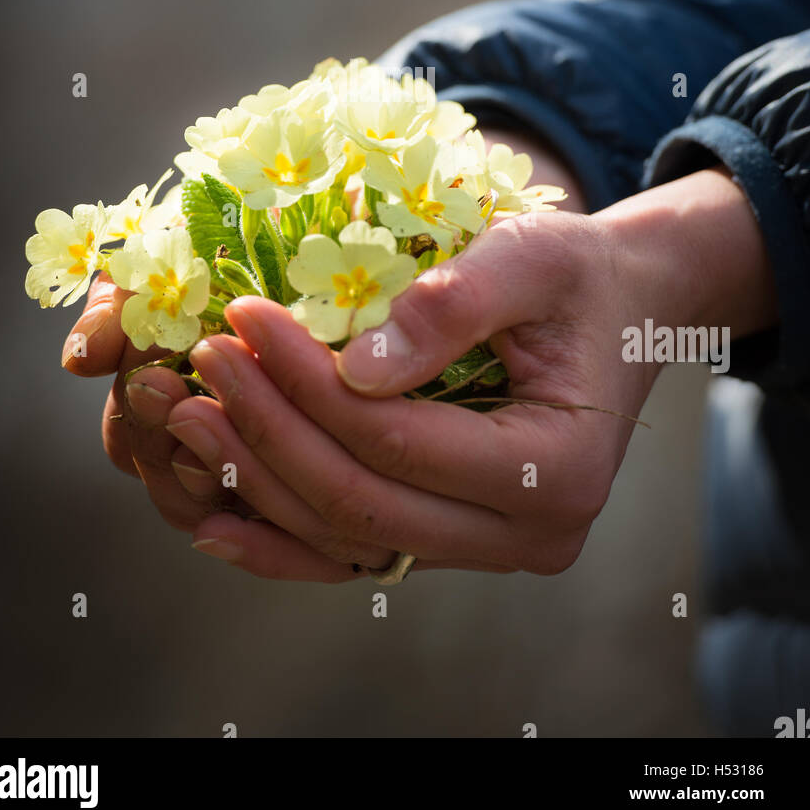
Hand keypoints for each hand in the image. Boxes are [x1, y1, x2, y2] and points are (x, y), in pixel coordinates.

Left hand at [60, 127, 581, 549]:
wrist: (622, 310)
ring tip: (186, 417)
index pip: (399, 441)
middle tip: (203, 364)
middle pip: (363, 503)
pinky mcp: (455, 539)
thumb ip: (453, 304)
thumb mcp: (533, 257)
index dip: (308, 386)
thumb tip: (353, 369)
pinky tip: (213, 515)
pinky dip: (282, 537)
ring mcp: (490, 549)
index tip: (245, 320)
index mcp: (559, 468)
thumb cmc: (579, 274)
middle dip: (269, 431)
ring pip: (349, 538)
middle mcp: (530, 534)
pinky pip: (356, 552)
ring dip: (259, 482)